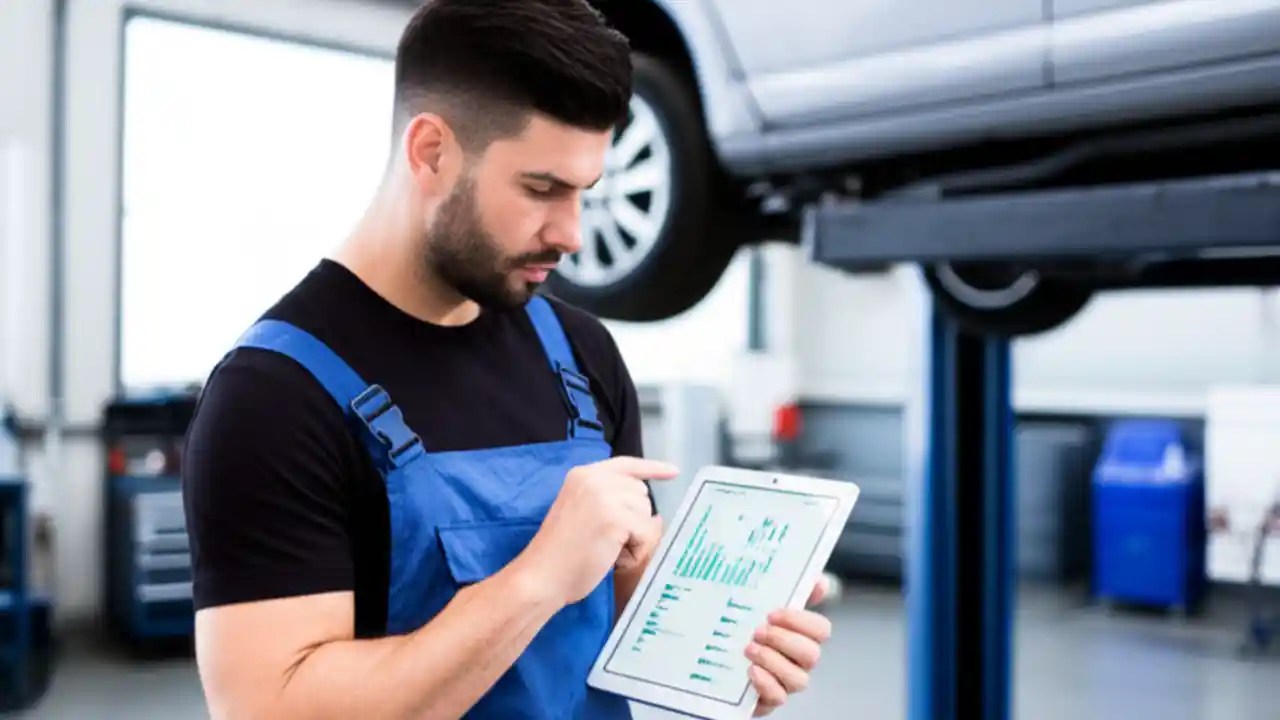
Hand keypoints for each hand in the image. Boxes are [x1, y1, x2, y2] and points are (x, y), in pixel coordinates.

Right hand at [520, 457, 677, 605]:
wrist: (541, 575)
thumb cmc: (559, 553)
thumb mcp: (582, 513)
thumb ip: (610, 501)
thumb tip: (655, 515)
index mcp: (583, 474)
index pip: (626, 464)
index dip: (652, 468)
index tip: (672, 471)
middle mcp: (595, 478)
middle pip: (641, 493)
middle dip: (634, 519)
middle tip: (606, 541)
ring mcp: (605, 496)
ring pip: (646, 513)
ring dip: (634, 537)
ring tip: (606, 549)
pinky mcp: (616, 517)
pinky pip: (646, 533)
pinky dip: (636, 550)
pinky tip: (613, 557)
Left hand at [745, 577, 833, 716]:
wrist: (714, 659)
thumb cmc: (745, 628)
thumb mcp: (761, 604)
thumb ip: (788, 589)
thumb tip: (818, 580)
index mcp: (802, 635)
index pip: (821, 629)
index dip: (801, 621)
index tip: (773, 613)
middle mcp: (799, 660)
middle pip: (812, 654)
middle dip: (784, 640)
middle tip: (758, 631)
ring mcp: (786, 681)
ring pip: (799, 679)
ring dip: (773, 661)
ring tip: (749, 649)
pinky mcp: (770, 698)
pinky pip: (779, 697)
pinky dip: (766, 683)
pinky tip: (750, 671)